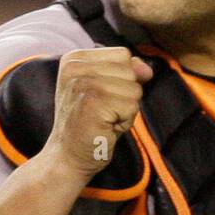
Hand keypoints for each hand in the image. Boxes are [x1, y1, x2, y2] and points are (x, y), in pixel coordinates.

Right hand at [44, 47, 150, 179]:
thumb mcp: (104, 91)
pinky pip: (132, 106)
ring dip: (125, 110)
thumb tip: (147, 70)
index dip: (121, 80)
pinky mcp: (92, 103)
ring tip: (103, 121)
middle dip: (125, 96)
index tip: (100, 100)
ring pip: (133, 89)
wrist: (67, 158)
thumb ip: (125, 72)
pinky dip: (124, 122)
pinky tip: (105, 129)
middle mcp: (75, 67)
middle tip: (102, 113)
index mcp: (74, 59)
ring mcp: (83, 84)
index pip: (122, 55)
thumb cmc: (87, 126)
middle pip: (129, 71)